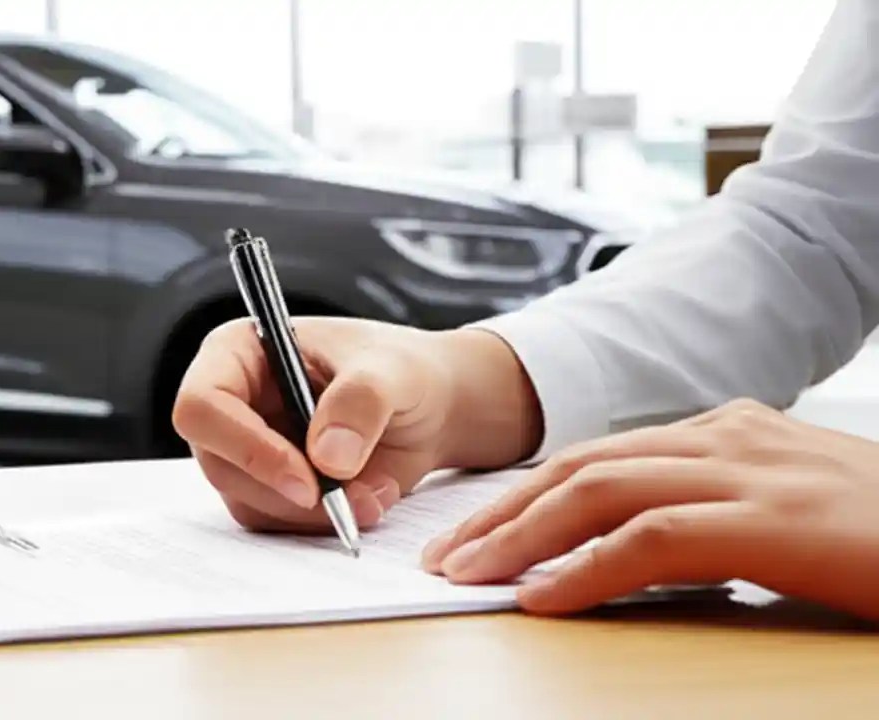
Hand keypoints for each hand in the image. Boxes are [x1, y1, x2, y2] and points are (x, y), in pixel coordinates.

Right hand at [173, 318, 540, 532]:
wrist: (428, 407)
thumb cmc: (400, 370)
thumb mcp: (390, 372)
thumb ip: (360, 403)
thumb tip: (328, 458)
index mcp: (239, 353)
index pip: (203, 405)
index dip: (244, 446)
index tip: (305, 478)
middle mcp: (231, 403)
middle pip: (219, 463)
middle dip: (286, 492)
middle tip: (350, 501)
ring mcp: (245, 450)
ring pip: (247, 502)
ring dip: (311, 513)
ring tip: (374, 495)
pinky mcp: (267, 488)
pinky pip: (276, 522)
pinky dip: (321, 523)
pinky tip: (366, 500)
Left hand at [422, 399, 878, 620]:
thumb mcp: (785, 513)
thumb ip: (711, 517)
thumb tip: (626, 555)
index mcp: (728, 430)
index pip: (599, 457)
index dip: (527, 497)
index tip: (477, 534)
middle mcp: (728, 435)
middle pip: (581, 466)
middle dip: (502, 512)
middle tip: (443, 556)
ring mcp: (750, 470)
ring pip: (600, 492)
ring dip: (521, 537)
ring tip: (466, 576)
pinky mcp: (773, 518)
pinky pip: (652, 539)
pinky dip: (585, 567)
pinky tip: (542, 595)